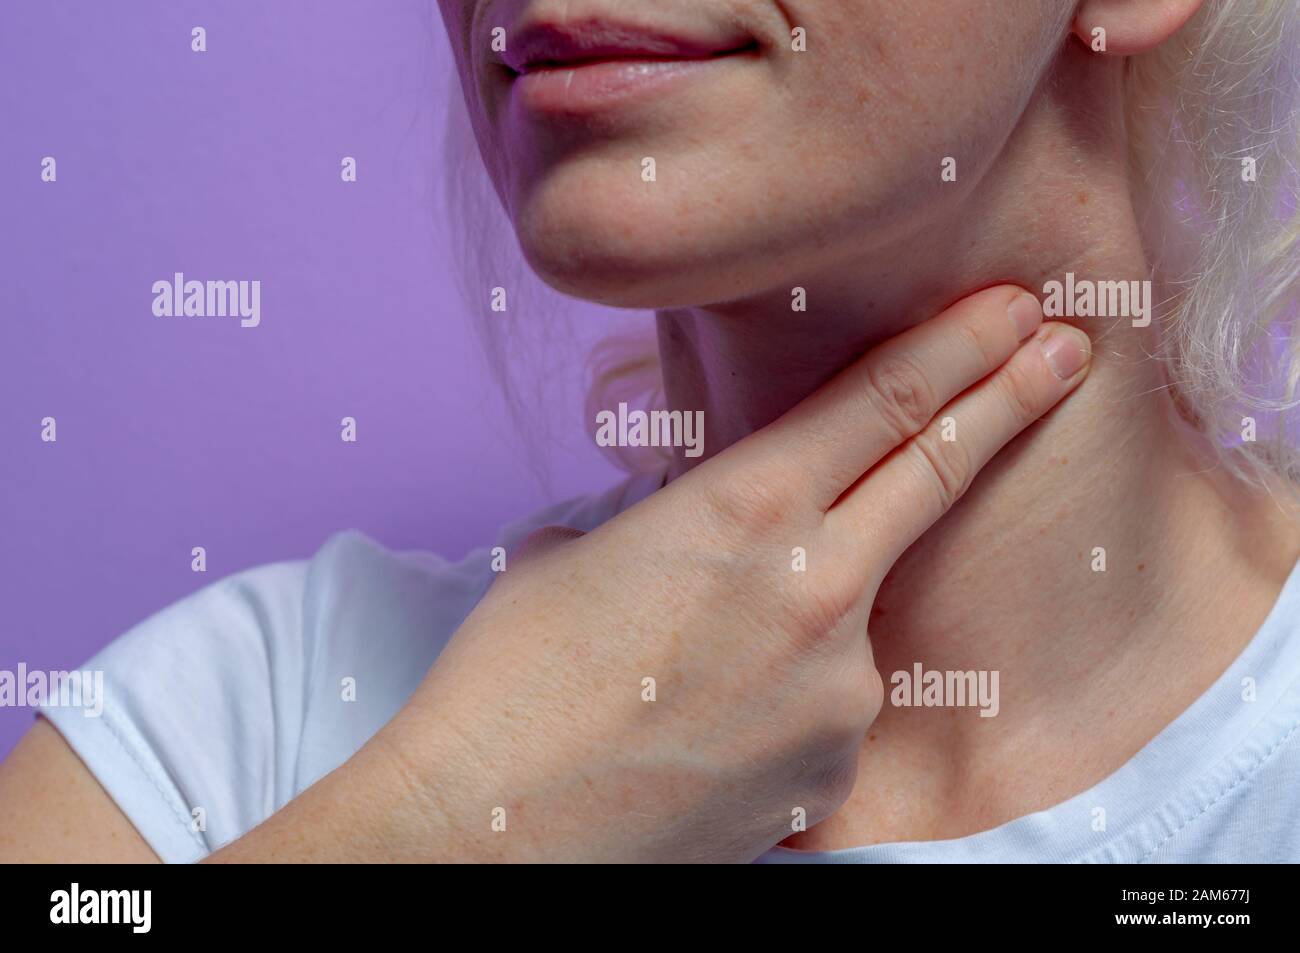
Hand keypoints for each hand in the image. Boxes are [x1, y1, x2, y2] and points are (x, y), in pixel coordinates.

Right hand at [382, 285, 1089, 861]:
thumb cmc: (508, 681)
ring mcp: (838, 686)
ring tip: (693, 661)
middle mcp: (814, 588)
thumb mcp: (573, 557)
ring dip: (807, 616)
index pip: (880, 402)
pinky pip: (827, 710)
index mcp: (740, 509)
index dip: (958, 346)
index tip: (1017, 311)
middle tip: (1066, 352)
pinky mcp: (835, 768)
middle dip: (1005, 400)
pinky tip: (704, 726)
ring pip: (855, 615)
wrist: (492, 830)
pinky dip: (784, 703)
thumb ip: (658, 526)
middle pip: (933, 471)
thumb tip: (680, 536)